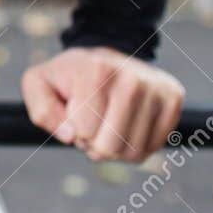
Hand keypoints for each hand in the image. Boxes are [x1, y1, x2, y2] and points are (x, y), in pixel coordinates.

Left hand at [20, 46, 183, 162]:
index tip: (75, 111)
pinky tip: (126, 124)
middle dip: (93, 144)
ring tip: (108, 122)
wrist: (106, 59)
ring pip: (132, 153)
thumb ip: (41, 110)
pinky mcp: (174, 99)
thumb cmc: (69, 77)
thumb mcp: (38, 83)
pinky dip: (134, 145)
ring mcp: (156, 88)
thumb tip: (70, 135)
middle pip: (109, 147)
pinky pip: (151, 149)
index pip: (84, 132)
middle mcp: (132, 77)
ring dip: (114, 147)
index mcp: (97, 69)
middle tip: (91, 122)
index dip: (74, 130)